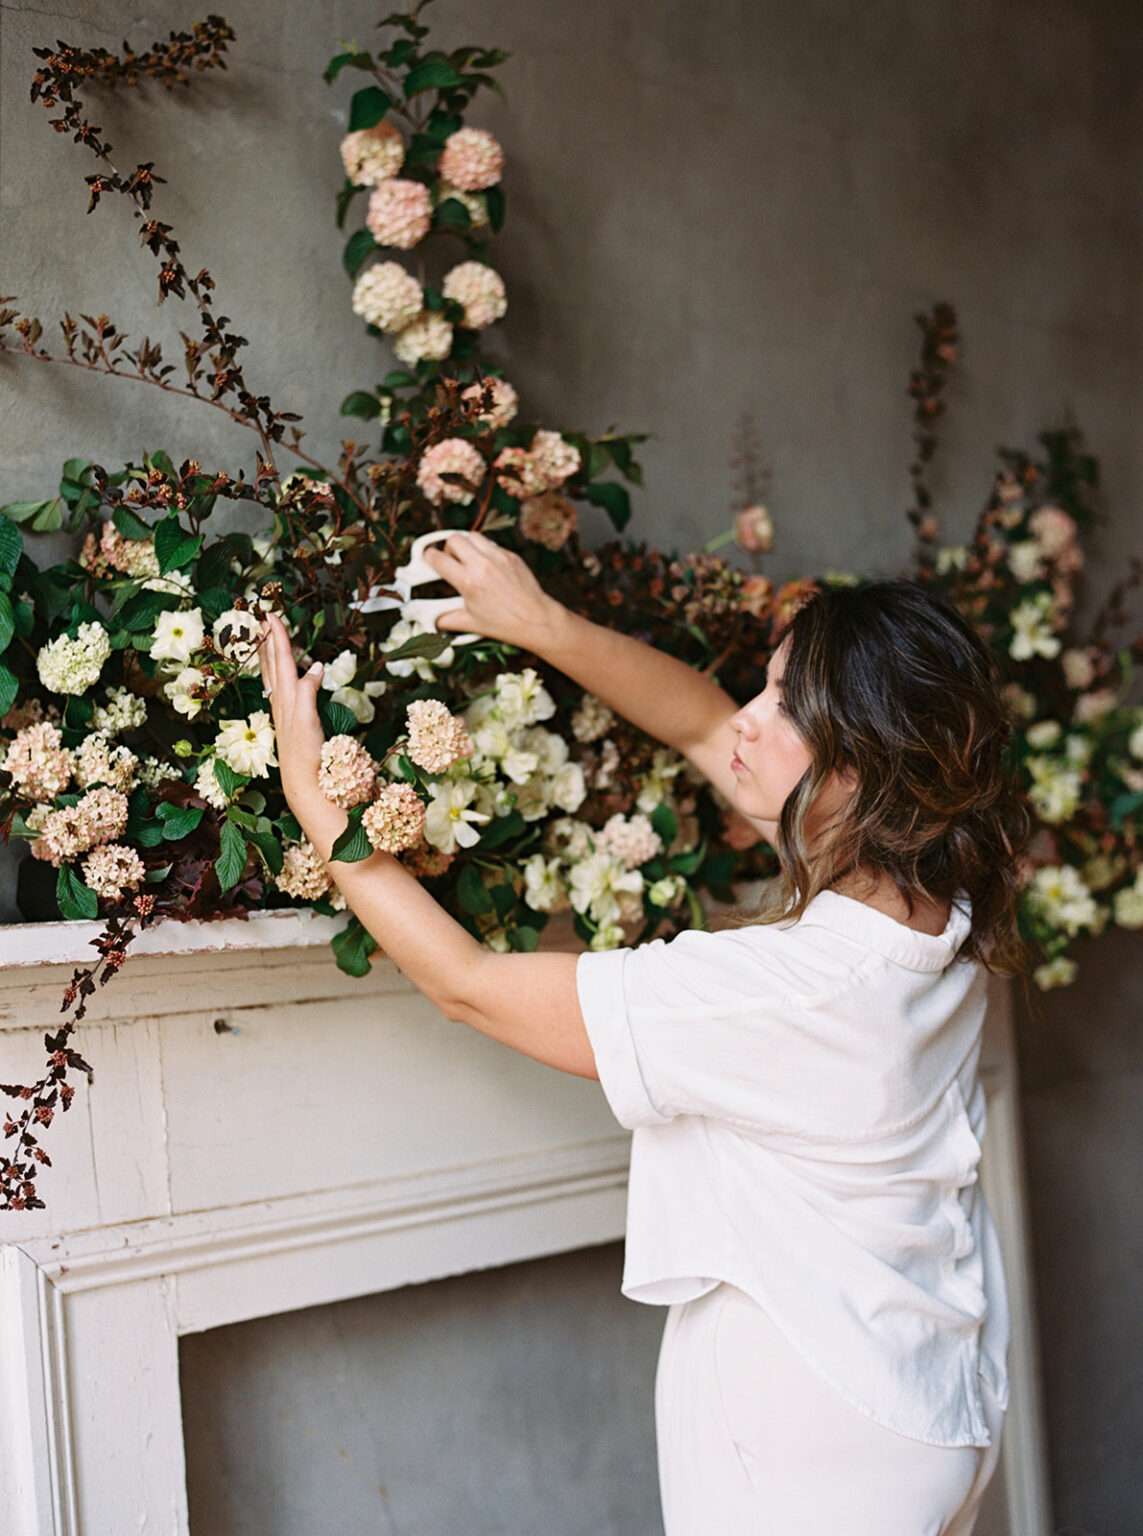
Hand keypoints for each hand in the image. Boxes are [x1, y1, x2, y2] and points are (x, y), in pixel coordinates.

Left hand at [258, 613, 328, 823]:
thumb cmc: (306, 753)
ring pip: (273, 676)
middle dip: (269, 640)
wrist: (303, 782)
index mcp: (287, 696)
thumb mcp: (308, 719)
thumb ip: (308, 690)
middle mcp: (282, 701)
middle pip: (272, 664)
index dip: (277, 636)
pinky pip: (281, 689)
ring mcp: (283, 711)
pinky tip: (282, 677)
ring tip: (265, 640)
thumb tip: (314, 666)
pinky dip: (280, 676)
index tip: (270, 614)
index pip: (281, 659)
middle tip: (262, 619)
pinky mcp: (289, 721)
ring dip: (270, 656)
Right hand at [421, 530, 559, 648]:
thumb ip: (446, 619)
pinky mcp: (511, 556)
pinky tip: (488, 566)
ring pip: (473, 536)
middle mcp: (482, 565)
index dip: (428, 558)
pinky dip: (484, 551)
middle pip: (453, 539)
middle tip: (451, 560)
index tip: (428, 560)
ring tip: (468, 560)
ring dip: (466, 545)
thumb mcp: (471, 623)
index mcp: (468, 582)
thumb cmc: (505, 624)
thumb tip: (431, 620)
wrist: (537, 619)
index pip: (437, 558)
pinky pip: (491, 545)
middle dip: (447, 548)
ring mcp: (498, 558)